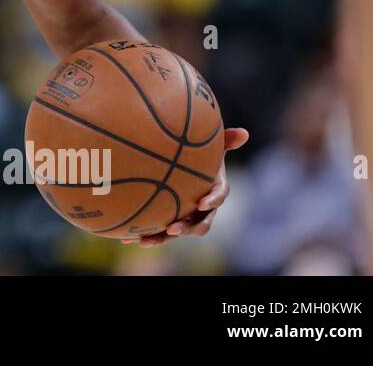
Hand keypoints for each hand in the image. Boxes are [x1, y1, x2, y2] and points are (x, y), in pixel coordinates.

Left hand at [122, 127, 248, 247]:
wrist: (182, 167)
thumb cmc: (200, 154)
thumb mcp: (212, 145)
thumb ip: (225, 140)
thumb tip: (244, 132)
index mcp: (215, 190)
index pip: (219, 196)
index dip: (212, 200)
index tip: (202, 202)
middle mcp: (203, 208)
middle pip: (200, 223)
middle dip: (188, 228)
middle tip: (173, 229)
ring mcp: (187, 216)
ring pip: (178, 232)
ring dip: (163, 238)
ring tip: (146, 241)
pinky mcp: (169, 221)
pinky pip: (159, 232)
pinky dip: (145, 236)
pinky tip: (128, 239)